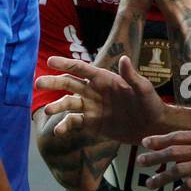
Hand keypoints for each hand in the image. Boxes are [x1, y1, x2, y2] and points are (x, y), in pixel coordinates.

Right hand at [36, 55, 165, 144]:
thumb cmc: (150, 103)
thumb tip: (123, 59)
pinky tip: (59, 130)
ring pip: (68, 103)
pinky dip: (64, 125)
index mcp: (104, 79)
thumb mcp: (143, 89)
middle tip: (38, 83)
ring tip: (47, 110)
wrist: (152, 127)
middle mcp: (94, 91)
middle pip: (69, 84)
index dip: (65, 64)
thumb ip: (132, 76)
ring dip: (56, 106)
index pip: (81, 69)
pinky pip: (74, 122)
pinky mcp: (91, 123)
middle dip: (53, 82)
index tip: (50, 61)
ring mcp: (91, 107)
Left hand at [136, 128, 190, 190]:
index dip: (160, 140)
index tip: (146, 143)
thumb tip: (190, 150)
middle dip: (154, 157)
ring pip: (178, 170)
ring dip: (161, 178)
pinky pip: (190, 186)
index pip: (178, 136)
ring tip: (151, 184)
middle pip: (173, 151)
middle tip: (140, 162)